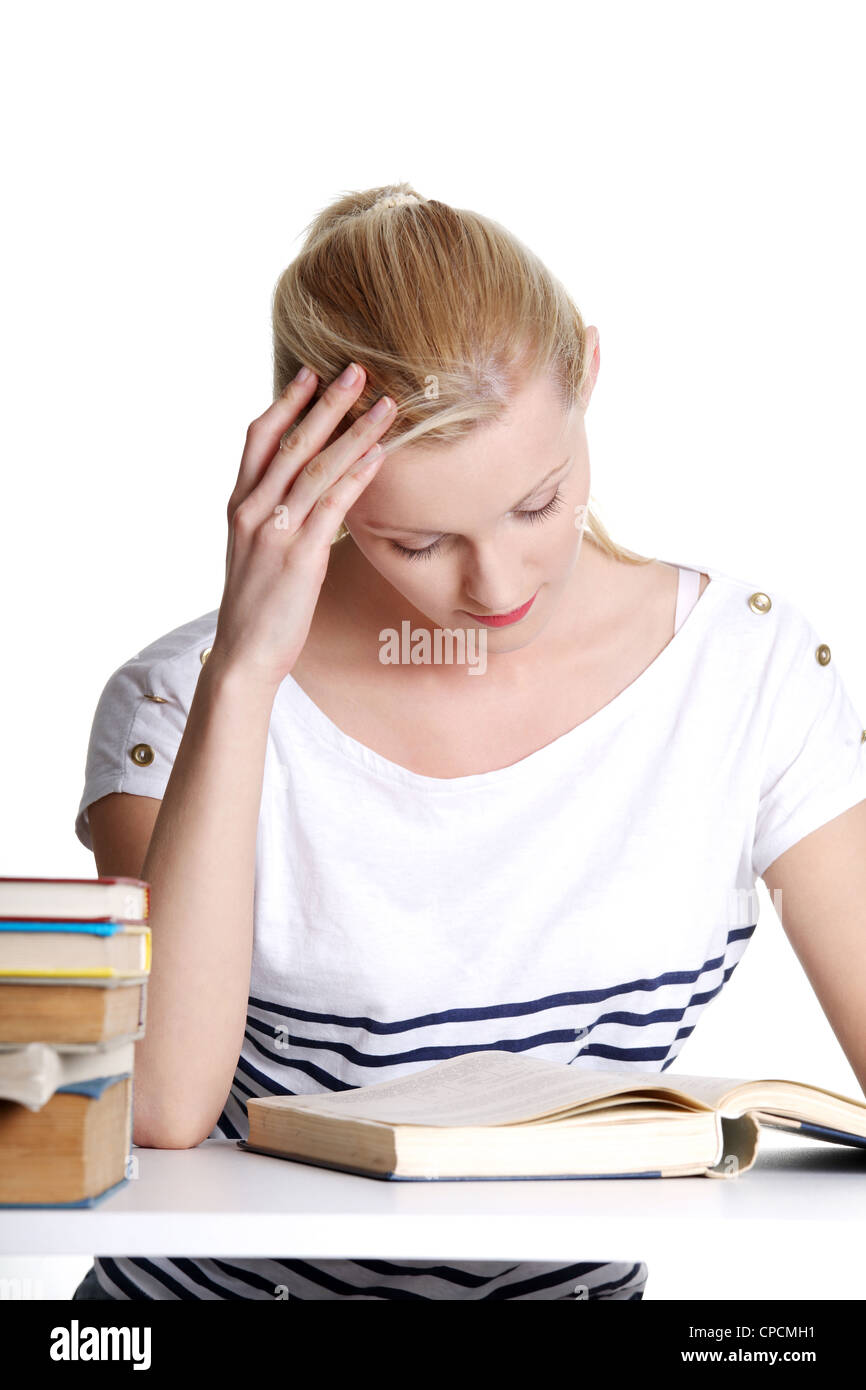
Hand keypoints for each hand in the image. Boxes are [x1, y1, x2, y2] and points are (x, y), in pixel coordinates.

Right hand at [212, 362, 395, 690]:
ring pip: (316, 468)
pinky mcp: (299, 558)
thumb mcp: (259, 552)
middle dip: (326, 403)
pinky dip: (357, 477)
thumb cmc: (259, 607)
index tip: (311, 373)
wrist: (245, 656)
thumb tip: (313, 493)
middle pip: (291, 442)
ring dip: (354, 432)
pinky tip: (379, 456)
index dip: (286, 403)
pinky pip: (332, 507)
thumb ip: (278, 516)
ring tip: (385, 406)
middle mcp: (252, 511)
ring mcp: (274, 533)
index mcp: (240, 506)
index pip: (259, 439)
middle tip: (356, 369)